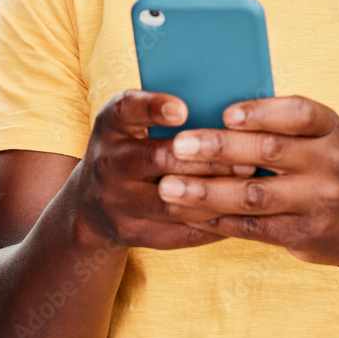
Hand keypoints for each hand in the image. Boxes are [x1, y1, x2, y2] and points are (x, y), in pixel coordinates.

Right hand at [74, 90, 256, 250]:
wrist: (90, 204)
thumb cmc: (131, 149)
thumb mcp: (132, 124)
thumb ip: (165, 111)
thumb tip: (228, 104)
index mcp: (111, 125)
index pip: (126, 109)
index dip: (153, 107)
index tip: (183, 109)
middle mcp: (108, 162)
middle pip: (158, 158)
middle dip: (206, 159)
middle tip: (247, 157)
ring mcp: (116, 201)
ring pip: (171, 201)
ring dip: (213, 194)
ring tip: (248, 185)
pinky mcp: (130, 233)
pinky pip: (175, 233)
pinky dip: (209, 225)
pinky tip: (236, 214)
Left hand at [156, 95, 338, 269]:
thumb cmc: (328, 166)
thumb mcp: (321, 137)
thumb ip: (282, 125)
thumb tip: (213, 109)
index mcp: (332, 128)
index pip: (299, 113)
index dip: (262, 112)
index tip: (225, 113)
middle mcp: (330, 163)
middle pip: (269, 152)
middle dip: (218, 148)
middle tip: (178, 146)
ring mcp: (319, 202)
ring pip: (253, 195)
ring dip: (206, 191)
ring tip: (169, 186)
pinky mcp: (303, 235)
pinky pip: (252, 227)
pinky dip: (216, 219)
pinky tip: (188, 212)